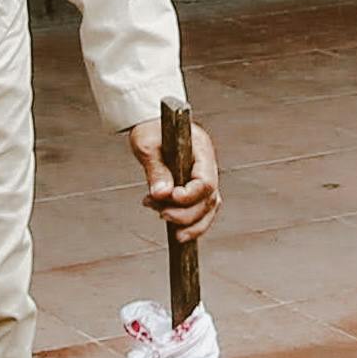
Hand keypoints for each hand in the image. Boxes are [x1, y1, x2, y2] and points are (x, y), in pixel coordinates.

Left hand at [131, 118, 219, 238]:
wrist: (152, 125)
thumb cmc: (151, 130)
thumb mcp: (147, 145)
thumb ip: (156, 170)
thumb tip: (161, 194)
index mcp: (201, 149)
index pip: (205, 181)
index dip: (190, 195)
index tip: (170, 198)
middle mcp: (207, 165)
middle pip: (209, 199)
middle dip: (187, 214)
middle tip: (162, 214)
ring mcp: (205, 177)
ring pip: (209, 209)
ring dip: (192, 225)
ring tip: (173, 232)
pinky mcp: (197, 189)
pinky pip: (201, 210)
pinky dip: (191, 224)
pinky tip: (175, 229)